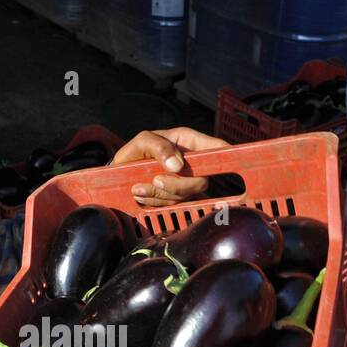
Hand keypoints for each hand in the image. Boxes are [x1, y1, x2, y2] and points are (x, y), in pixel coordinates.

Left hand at [111, 127, 229, 206]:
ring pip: (185, 196)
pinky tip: (141, 192)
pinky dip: (154, 201)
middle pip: (202, 181)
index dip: (225, 155)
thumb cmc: (137, 151)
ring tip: (138, 187)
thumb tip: (177, 165)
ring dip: (160, 194)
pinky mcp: (176, 197)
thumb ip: (160, 147)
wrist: (121, 172)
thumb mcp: (144, 141)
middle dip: (178, 185)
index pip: (217, 148)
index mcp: (190, 143)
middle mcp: (193, 164)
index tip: (219, 162)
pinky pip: (172, 205)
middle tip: (156, 180)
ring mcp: (186, 182)